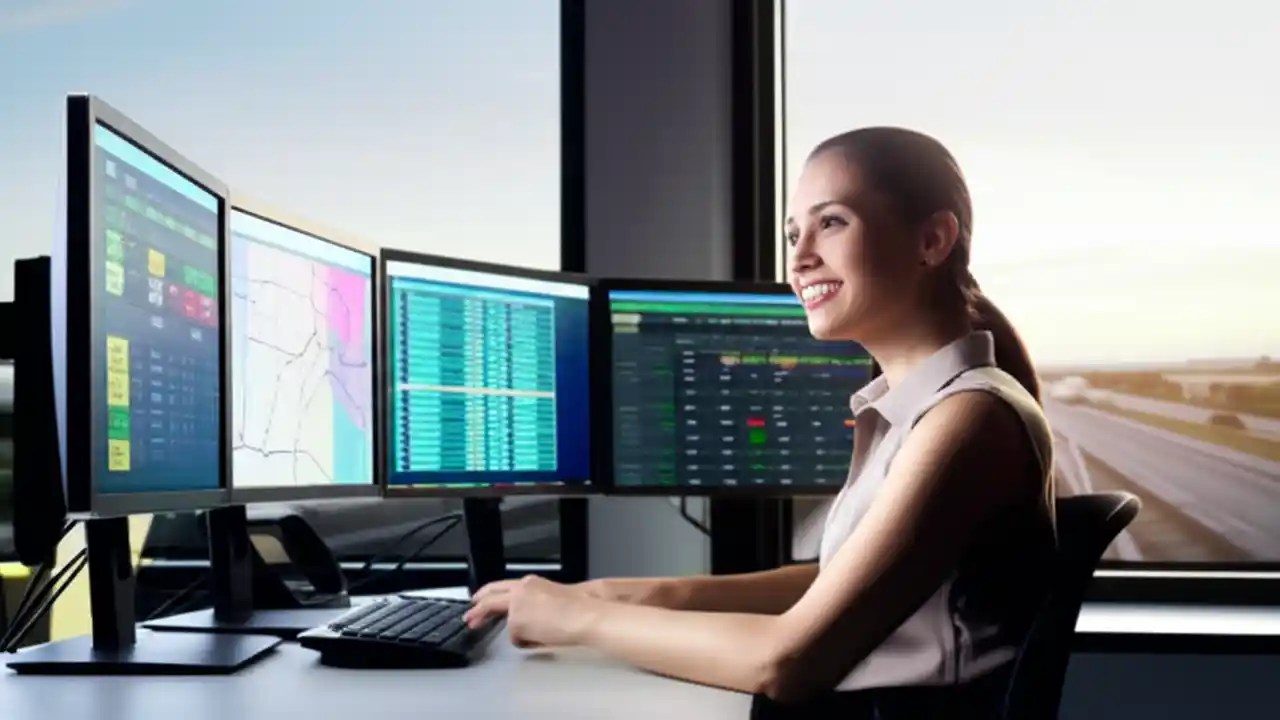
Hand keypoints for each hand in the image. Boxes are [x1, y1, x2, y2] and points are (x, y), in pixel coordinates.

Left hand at [464, 575, 600, 647]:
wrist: (583, 615)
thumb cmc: (580, 607)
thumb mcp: (555, 597)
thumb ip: (537, 602)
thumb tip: (533, 615)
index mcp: (531, 582)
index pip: (502, 586)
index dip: (488, 593)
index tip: (479, 599)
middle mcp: (520, 590)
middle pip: (490, 598)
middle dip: (477, 609)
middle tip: (469, 618)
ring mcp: (516, 606)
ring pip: (510, 625)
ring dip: (521, 633)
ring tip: (547, 632)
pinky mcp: (516, 623)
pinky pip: (518, 640)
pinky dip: (530, 642)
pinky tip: (546, 636)